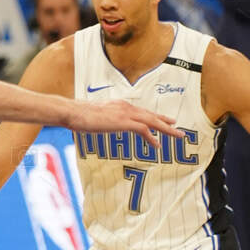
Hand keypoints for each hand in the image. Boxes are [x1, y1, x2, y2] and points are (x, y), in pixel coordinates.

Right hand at [69, 96, 183, 147]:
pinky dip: (152, 137)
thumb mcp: (94, 116)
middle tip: (176, 125)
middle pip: (149, 114)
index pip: (140, 111)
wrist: (73, 112)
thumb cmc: (78, 115)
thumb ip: (102, 118)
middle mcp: (125, 107)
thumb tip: (99, 122)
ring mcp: (125, 114)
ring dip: (166, 128)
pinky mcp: (124, 122)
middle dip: (164, 120)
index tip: (161, 119)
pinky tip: (157, 145)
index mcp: (119, 105)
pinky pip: (144, 130)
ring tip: (177, 135)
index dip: (152, 115)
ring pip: (152, 121)